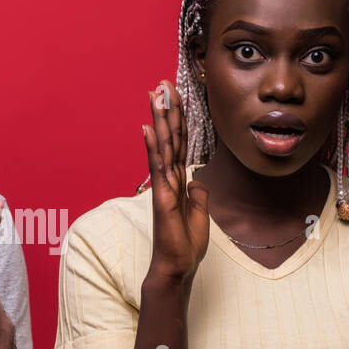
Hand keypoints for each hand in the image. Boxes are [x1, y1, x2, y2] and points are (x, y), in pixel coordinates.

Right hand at [143, 80, 209, 284]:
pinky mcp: (162, 197)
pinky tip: (148, 128)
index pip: (179, 143)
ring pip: (163, 145)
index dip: (179, 120)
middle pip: (170, 137)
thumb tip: (199, 181)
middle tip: (162, 82)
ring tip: (155, 94)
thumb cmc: (184, 244)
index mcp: (178, 180)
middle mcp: (168, 178)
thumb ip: (198, 195)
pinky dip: (153, 147)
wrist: (177, 266)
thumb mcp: (199, 214)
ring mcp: (163, 186)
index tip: (175, 97)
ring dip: (160, 119)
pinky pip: (158, 167)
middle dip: (167, 109)